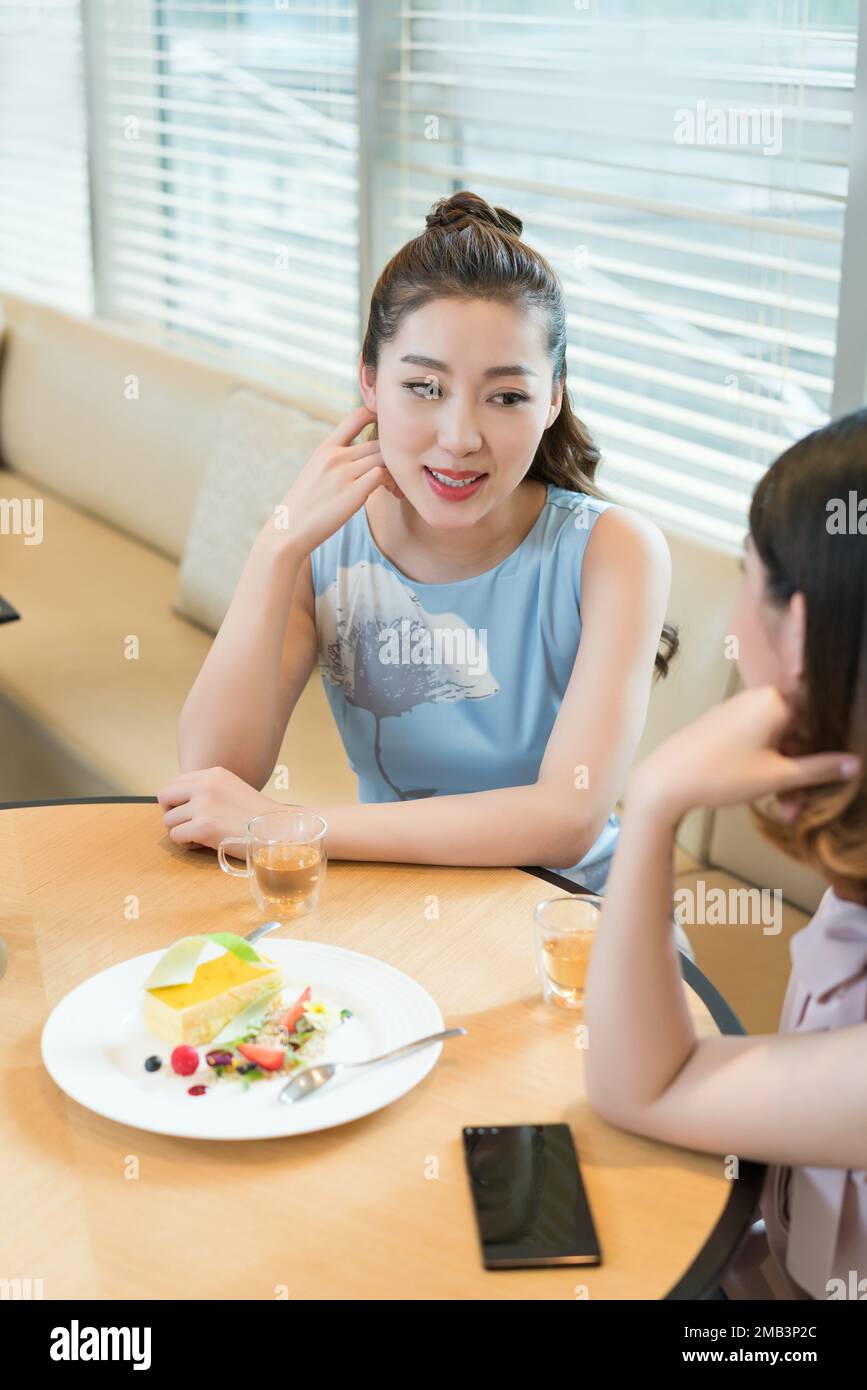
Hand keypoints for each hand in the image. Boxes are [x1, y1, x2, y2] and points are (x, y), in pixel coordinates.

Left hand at [156, 767, 278, 850]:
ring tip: (201, 836)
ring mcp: (204, 806)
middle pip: (165, 796)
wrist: (278, 831)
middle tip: (187, 824)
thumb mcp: (233, 789)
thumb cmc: (258, 816)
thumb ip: (210, 789)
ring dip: (181, 831)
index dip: (178, 799)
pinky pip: (176, 836)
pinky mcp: (203, 827)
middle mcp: (206, 785)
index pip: (176, 781)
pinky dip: (186, 843)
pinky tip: (204, 843)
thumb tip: (181, 802)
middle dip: (172, 812)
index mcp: (214, 774)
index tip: (189, 811)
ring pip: (169, 820)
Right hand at [265, 404, 403, 555]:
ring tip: (395, 487)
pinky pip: (383, 475)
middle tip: (398, 472)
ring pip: (384, 456)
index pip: (356, 416)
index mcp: (325, 448)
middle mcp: (335, 456)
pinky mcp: (353, 493)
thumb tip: (360, 457)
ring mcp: (343, 474)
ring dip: (396, 470)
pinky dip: (393, 483)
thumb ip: (336, 460)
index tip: (390, 431)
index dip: (377, 415)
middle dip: (393, 454)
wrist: (289, 530)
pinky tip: (393, 493)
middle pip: (378, 440)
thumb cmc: (306, 506)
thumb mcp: (316, 472)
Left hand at [627, 685, 860, 825]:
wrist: (664, 781)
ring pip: (773, 742)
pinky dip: (761, 765)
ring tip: (781, 811)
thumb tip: (856, 764)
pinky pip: (752, 741)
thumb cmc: (723, 775)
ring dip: (781, 775)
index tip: (826, 778)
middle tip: (796, 809)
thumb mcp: (778, 776)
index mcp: (775, 701)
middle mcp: (756, 697)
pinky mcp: (719, 723)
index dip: (824, 750)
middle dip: (799, 773)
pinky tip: (758, 792)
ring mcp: (735, 709)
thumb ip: (819, 769)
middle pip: (795, 734)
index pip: (817, 720)